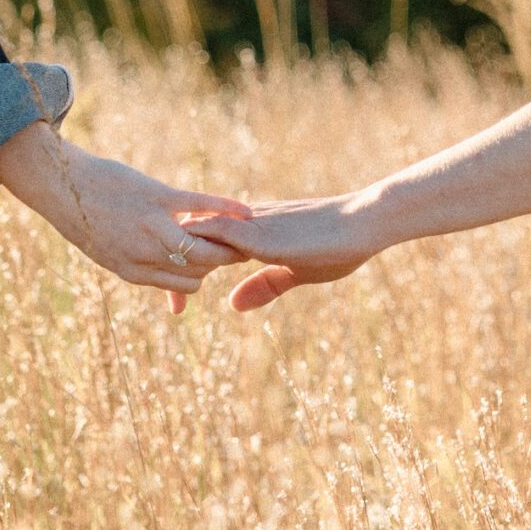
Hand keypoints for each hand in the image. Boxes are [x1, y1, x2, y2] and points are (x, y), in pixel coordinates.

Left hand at [0, 123, 248, 311]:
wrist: (61, 186)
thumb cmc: (89, 221)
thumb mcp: (113, 257)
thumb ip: (150, 275)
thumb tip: (178, 310)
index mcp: (134, 272)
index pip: (189, 286)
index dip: (206, 274)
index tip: (215, 261)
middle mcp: (144, 254)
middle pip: (201, 269)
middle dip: (220, 259)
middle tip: (235, 244)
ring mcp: (151, 225)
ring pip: (205, 247)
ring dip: (229, 241)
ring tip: (245, 232)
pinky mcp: (157, 196)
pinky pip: (201, 206)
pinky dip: (227, 208)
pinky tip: (245, 210)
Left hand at [183, 192, 385, 310]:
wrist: (363, 221)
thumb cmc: (337, 246)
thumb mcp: (295, 272)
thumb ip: (264, 285)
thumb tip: (233, 304)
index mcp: (250, 232)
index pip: (206, 244)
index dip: (189, 268)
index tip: (181, 301)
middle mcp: (244, 223)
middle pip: (191, 235)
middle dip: (173, 266)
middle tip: (171, 308)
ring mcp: (250, 225)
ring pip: (195, 229)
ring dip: (177, 255)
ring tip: (167, 292)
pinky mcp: (259, 233)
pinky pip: (215, 233)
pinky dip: (197, 248)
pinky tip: (184, 269)